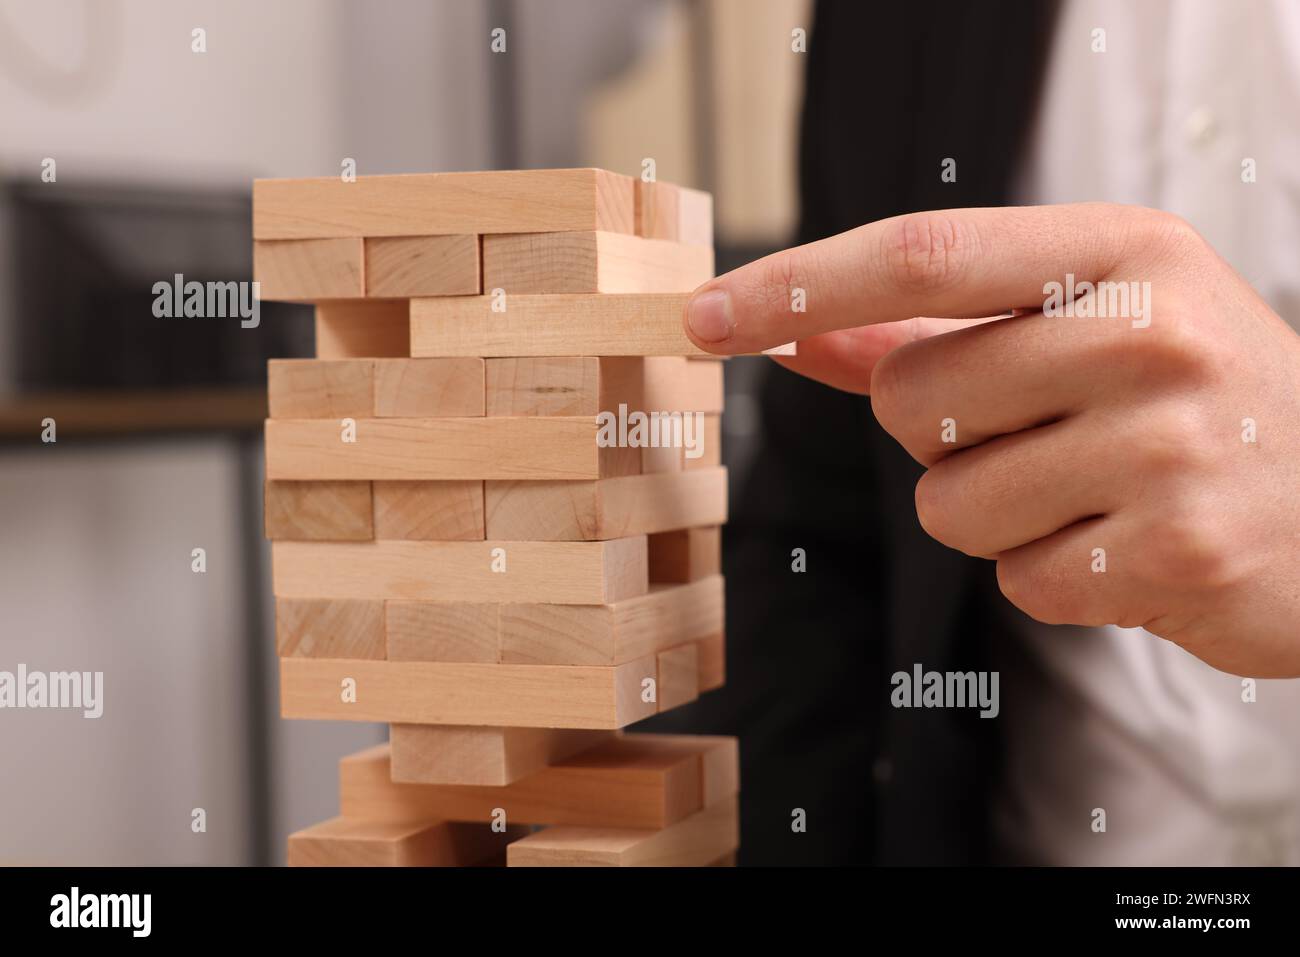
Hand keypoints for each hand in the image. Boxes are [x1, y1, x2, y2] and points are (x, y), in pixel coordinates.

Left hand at [683, 204, 1299, 676]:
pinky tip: (1128, 544)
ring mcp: (1168, 446)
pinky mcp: (1174, 551)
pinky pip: (1017, 580)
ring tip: (1094, 492)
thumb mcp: (1086, 326)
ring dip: (993, 515)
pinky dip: (1052, 575)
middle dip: (941, 436)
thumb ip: (932, 330)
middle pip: (911, 398)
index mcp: (1121, 253)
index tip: (702, 315)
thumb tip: (798, 333)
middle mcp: (1149, 333)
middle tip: (1049, 432)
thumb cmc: (1195, 401)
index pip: (920, 253)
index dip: (797, 286)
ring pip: (946, 504)